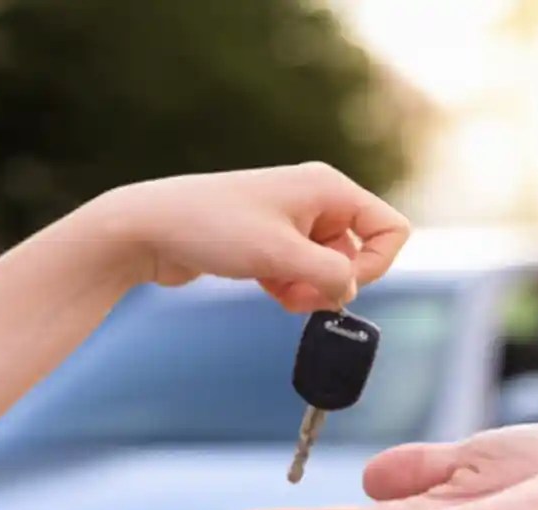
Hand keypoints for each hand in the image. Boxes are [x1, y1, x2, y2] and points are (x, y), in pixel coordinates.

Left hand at [77, 163, 410, 311]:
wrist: (148, 229)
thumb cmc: (213, 229)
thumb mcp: (281, 256)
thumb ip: (331, 275)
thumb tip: (350, 292)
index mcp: (328, 188)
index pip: (390, 228)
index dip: (376, 264)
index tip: (339, 281)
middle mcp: (316, 200)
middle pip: (359, 253)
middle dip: (335, 282)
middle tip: (300, 293)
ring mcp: (292, 221)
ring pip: (330, 269)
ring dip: (311, 290)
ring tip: (280, 292)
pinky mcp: (270, 243)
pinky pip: (303, 273)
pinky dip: (293, 288)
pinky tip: (266, 288)